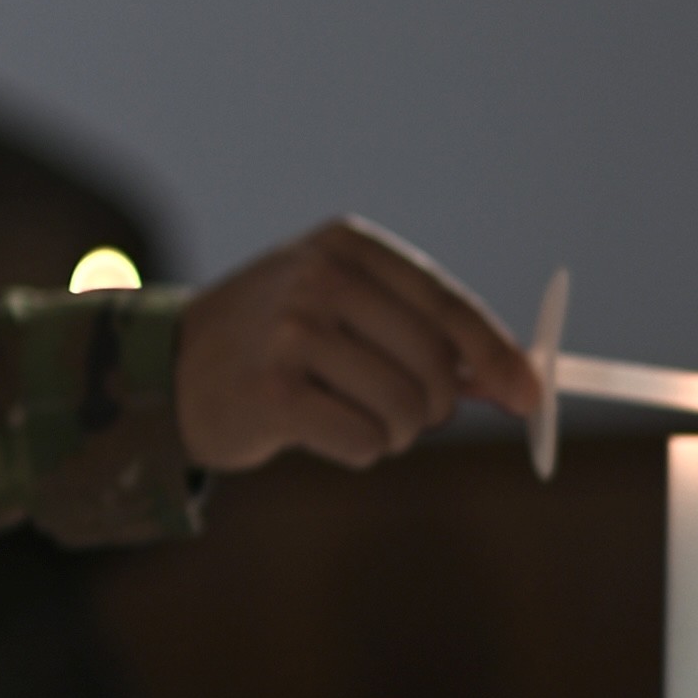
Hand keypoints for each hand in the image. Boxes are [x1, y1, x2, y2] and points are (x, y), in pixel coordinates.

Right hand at [168, 219, 540, 472]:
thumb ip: (425, 336)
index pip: (446, 305)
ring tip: (347, 415)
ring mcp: (293, 331)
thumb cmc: (278, 346)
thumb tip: (521, 383)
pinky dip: (357, 450)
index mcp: (346, 247)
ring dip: (393, 433)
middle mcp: (320, 278)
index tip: (529, 395)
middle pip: (434, 366)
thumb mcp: (347, 313)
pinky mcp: (273, 390)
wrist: (168, 373)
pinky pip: (366, 441)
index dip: (495, 355)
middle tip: (399, 414)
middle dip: (431, 408)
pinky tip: (315, 429)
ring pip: (405, 411)